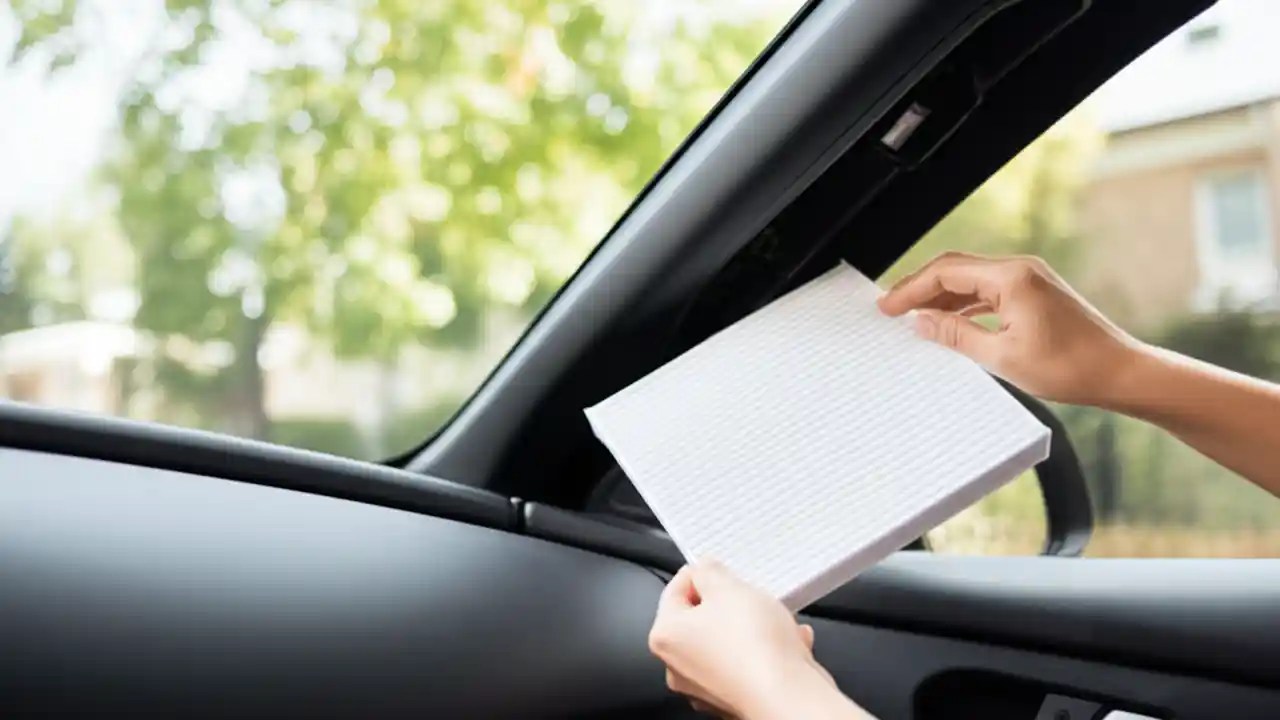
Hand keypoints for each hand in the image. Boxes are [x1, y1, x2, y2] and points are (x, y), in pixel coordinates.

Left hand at [648, 561, 857, 718]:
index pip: (675, 590)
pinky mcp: (735, 698)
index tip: (720, 569)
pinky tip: (790, 642)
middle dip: (730, 603)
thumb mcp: (728, 587)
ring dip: (753, 627)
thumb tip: (704, 569)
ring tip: (775, 620)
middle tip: (749, 596)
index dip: (700, 574)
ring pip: (728, 641)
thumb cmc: (755, 647)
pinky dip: (767, 651)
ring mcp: (706, 687)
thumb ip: (709, 571)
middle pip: (701, 619)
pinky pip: (749, 664)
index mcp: (665, 636)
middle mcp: (679, 667)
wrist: (789, 696)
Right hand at [877, 252, 1140, 405]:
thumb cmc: (1071, 367)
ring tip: (914, 319)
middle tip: (891, 310)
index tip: (886, 307)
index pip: (946, 273)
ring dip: (941, 299)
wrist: (1121, 373)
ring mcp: (1029, 280)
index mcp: (1011, 277)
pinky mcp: (1035, 295)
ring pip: (971, 282)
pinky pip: (989, 293)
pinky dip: (965, 306)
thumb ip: (955, 335)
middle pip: (955, 270)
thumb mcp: (1001, 356)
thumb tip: (921, 321)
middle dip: (920, 289)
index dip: (910, 289)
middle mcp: (1020, 270)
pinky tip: (949, 324)